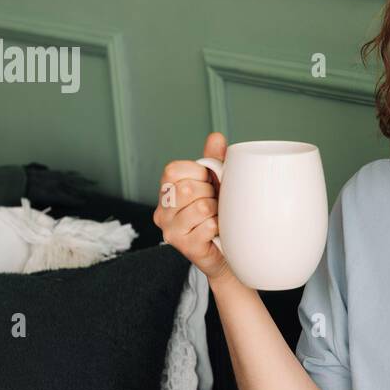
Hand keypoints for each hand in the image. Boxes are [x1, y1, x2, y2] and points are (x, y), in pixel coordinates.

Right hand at [154, 131, 230, 282]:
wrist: (228, 252)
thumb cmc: (220, 214)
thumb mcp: (217, 182)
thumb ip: (214, 160)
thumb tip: (216, 137)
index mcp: (166, 191)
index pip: (173, 170)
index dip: (197, 173)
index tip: (208, 183)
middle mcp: (161, 210)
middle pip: (187, 188)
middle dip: (210, 193)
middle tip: (215, 204)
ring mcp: (169, 230)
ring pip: (200, 207)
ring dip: (216, 211)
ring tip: (216, 218)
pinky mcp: (183, 246)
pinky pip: (208, 226)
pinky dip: (219, 227)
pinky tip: (217, 232)